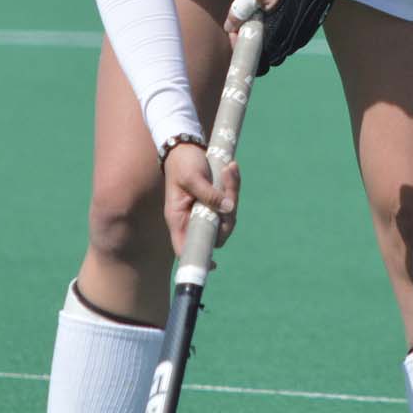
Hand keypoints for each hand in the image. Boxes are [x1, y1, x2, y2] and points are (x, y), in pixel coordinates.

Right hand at [161, 140, 238, 255]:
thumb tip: (228, 208)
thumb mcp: (192, 177)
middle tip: (228, 181)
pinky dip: (234, 185)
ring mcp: (205, 211)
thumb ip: (208, 194)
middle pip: (216, 232)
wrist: (184, 146)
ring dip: (233, 193)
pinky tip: (232, 167)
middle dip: (228, 213)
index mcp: (179, 218)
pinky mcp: (215, 201)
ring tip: (230, 167)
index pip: (186, 247)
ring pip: (227, 216)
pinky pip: (230, 201)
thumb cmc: (182, 163)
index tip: (215, 265)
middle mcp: (192, 219)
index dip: (198, 259)